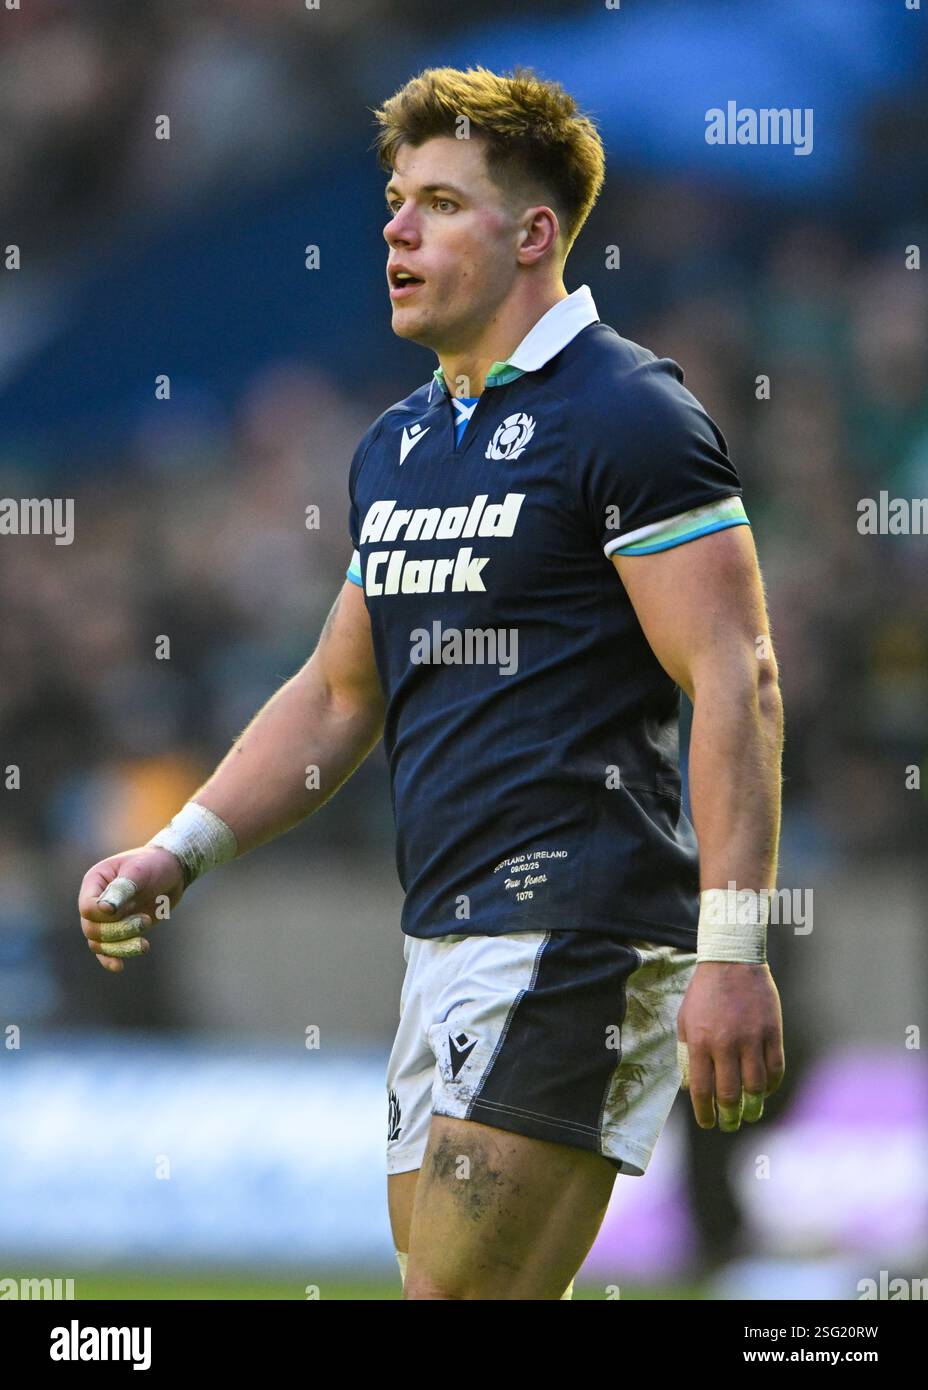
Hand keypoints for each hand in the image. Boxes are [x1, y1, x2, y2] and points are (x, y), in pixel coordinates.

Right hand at [78, 846, 186, 973]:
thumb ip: (122, 889)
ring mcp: (106, 918)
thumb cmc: (155, 864)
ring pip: (100, 943)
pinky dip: (111, 958)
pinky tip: (119, 966)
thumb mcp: (140, 872)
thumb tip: (104, 910)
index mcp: (95, 882)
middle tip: (145, 921)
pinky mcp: (119, 930)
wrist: (172, 870)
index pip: (87, 907)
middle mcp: (96, 901)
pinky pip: (107, 950)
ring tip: (144, 945)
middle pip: (93, 929)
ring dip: (121, 947)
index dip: (101, 914)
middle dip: (118, 931)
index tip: (120, 912)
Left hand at [677, 961, 784, 1129]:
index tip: (708, 1123)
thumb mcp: (685, 1020)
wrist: (731, 961)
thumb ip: (686, 1052)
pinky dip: (771, 1086)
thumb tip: (692, 1085)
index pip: (702, 1090)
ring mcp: (752, 1038)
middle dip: (729, 1117)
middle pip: (730, 1094)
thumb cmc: (704, 992)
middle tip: (730, 1125)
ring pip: (756, 1087)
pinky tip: (765, 1092)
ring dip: (753, 1107)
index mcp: (700, 1041)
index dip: (705, 1113)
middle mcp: (726, 1044)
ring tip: (749, 1114)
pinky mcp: (772, 1032)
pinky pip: (775, 1068)